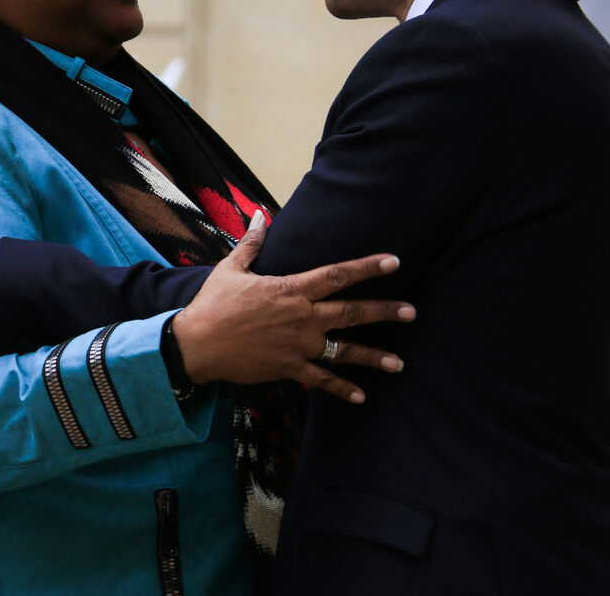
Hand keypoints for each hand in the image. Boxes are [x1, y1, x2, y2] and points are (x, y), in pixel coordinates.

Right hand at [172, 211, 411, 404]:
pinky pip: (321, 380)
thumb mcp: (232, 268)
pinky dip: (342, 388)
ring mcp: (298, 345)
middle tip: (411, 312)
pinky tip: (361, 396)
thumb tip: (260, 215)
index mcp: (291, 290)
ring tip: (400, 363)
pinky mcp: (288, 368)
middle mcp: (301, 317)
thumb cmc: (213, 304)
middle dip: (384, 312)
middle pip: (351, 313)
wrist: (197, 344)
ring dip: (374, 356)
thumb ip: (253, 243)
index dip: (368, 267)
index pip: (337, 275)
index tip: (394, 262)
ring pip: (344, 350)